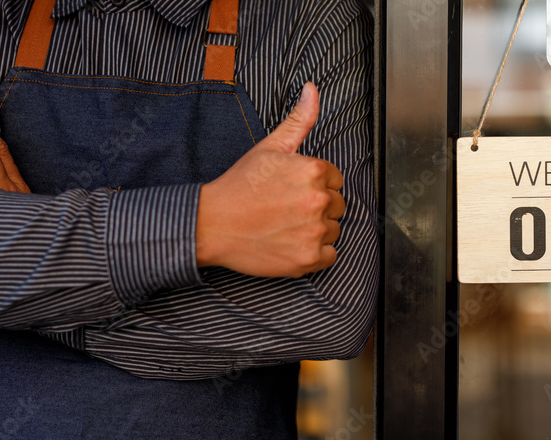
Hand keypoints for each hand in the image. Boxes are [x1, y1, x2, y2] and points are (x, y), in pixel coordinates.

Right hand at [196, 82, 345, 277]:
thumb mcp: (269, 147)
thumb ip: (298, 120)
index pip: (334, 179)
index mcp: (313, 170)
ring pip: (334, 229)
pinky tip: (291, 243)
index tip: (292, 190)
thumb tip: (313, 89)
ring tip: (286, 225)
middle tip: (286, 208)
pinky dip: (315, 253)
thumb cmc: (240, 186)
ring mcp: (314, 231)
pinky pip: (330, 255)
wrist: (213, 224)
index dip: (314, 184)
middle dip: (317, 206)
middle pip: (337, 205)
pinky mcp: (309, 258)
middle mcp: (318, 200)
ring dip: (316, 230)